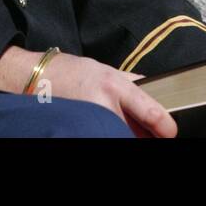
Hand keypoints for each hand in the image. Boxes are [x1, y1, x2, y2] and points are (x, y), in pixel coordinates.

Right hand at [0, 46, 176, 137]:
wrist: (36, 78)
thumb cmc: (71, 72)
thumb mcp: (108, 69)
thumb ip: (134, 83)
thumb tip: (158, 94)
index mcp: (114, 86)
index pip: (153, 115)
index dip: (166, 127)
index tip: (168, 131)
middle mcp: (104, 106)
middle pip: (137, 134)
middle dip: (142, 133)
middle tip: (141, 129)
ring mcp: (92, 122)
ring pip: (120, 136)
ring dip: (123, 133)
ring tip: (111, 121)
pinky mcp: (82, 132)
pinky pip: (104, 136)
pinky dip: (107, 133)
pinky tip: (101, 126)